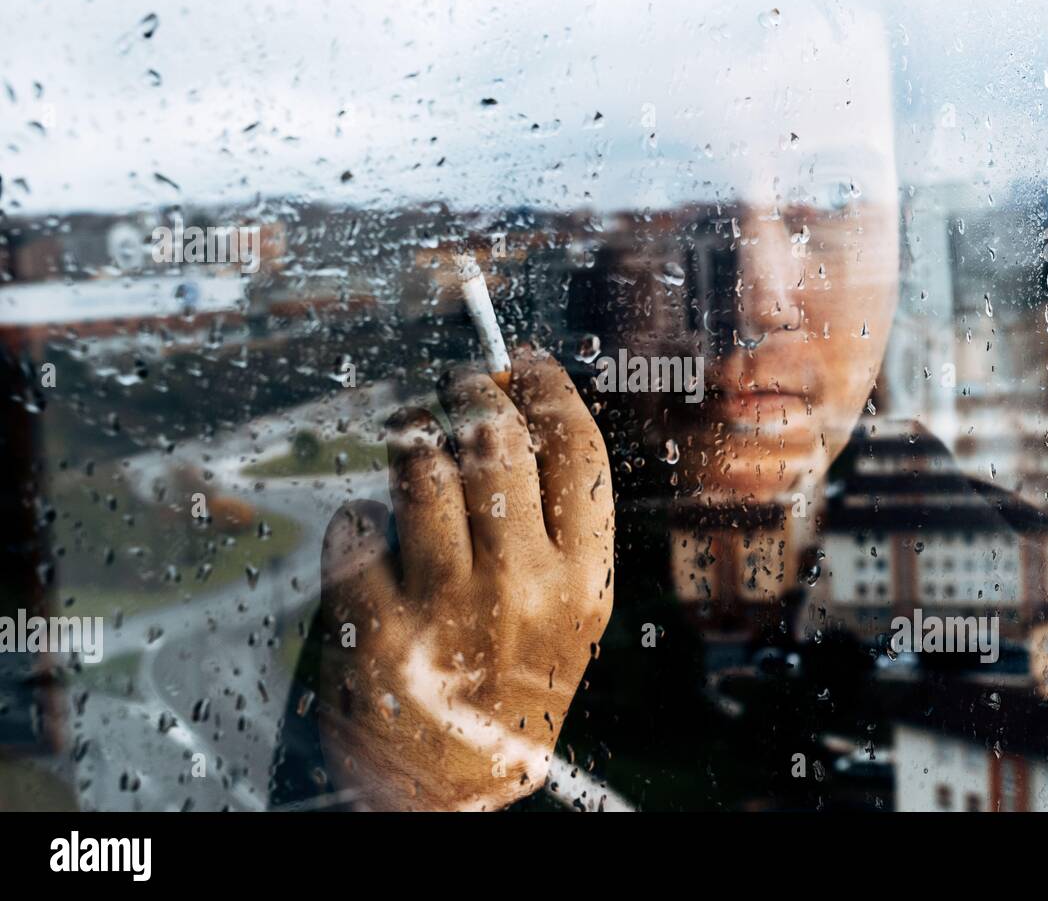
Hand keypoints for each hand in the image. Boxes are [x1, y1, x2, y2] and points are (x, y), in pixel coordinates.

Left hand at [316, 348, 613, 809]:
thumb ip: (558, 528)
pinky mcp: (375, 621)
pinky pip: (357, 521)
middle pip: (499, 440)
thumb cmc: (512, 688)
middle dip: (472, 392)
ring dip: (412, 436)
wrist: (450, 790)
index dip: (549, 389)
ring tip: (412, 440)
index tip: (525, 364)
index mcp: (583, 582)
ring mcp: (446, 604)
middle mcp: (522, 586)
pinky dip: (358, 515)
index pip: (577, 450)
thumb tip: (523, 417)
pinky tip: (370, 532)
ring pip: (422, 463)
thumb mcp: (569, 618)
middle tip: (458, 384)